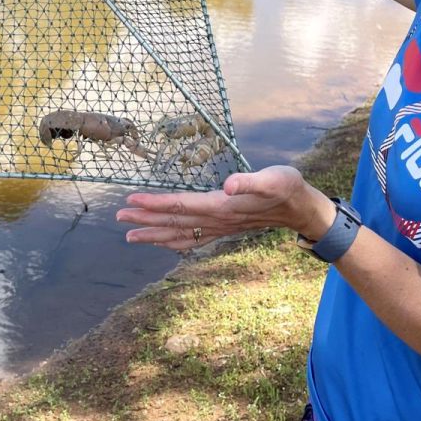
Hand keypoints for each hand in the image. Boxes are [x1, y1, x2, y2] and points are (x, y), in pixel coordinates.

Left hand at [116, 165, 331, 251]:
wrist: (302, 209)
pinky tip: (162, 241)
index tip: (132, 200)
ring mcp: (219, 227)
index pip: (181, 205)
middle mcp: (216, 220)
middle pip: (174, 221)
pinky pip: (192, 238)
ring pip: (180, 233)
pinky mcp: (223, 227)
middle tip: (118, 217)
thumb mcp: (274, 179)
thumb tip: (230, 185)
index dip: (155, 203)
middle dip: (145, 220)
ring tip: (130, 235)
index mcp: (222, 206)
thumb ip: (250, 182)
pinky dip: (173, 240)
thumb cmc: (287, 188)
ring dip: (154, 234)